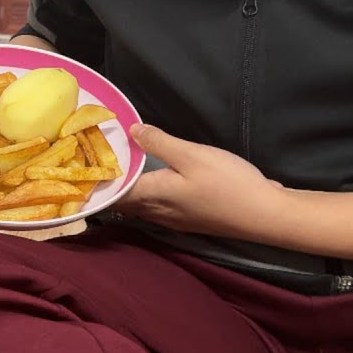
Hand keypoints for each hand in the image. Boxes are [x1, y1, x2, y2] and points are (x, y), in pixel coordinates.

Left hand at [113, 124, 288, 240]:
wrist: (266, 215)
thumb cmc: (228, 184)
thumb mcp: (192, 155)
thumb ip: (159, 143)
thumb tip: (131, 132)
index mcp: (151, 196)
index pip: (112, 192)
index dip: (97, 180)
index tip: (85, 161)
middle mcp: (157, 212)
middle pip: (124, 200)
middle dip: (111, 183)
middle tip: (99, 160)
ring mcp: (173, 220)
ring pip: (140, 205)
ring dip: (129, 189)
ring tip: (121, 168)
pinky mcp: (188, 220)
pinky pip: (157, 207)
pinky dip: (148, 194)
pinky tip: (154, 180)